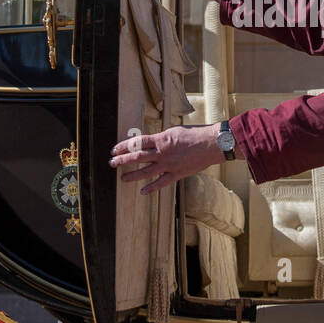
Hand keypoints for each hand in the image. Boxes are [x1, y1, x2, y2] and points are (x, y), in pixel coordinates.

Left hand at [109, 123, 226, 193]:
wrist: (211, 144)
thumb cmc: (195, 134)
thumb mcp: (174, 131)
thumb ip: (161, 138)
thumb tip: (151, 142)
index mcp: (161, 140)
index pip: (137, 143)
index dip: (123, 146)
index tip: (114, 149)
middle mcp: (162, 153)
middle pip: (137, 157)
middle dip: (122, 160)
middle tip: (112, 163)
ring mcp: (169, 165)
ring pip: (146, 172)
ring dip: (132, 175)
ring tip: (122, 178)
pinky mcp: (177, 174)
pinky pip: (161, 182)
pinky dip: (151, 188)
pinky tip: (142, 191)